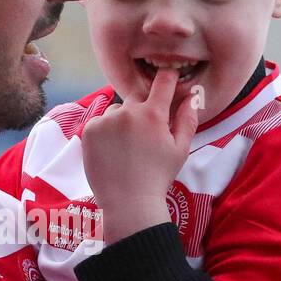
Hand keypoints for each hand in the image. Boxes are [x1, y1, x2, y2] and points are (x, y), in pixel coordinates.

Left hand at [81, 66, 199, 243]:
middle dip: (143, 112)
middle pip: (137, 99)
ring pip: (117, 111)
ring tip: (125, 148)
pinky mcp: (89, 130)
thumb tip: (191, 96)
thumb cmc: (158, 177)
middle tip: (143, 138)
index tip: (168, 80)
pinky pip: (100, 122)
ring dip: (122, 121)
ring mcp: (105, 120)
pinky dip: (105, 132)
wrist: (128, 203)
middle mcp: (128, 112)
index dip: (168, 78)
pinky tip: (111, 151)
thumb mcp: (181, 150)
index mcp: (153, 114)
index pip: (163, 81)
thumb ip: (188, 119)